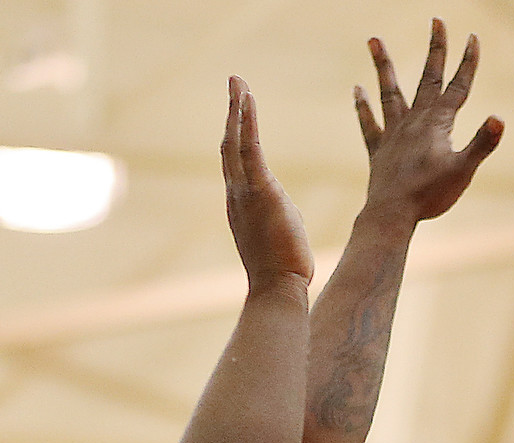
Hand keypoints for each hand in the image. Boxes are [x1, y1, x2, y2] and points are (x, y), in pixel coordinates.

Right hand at [222, 77, 313, 289]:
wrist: (277, 288)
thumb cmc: (284, 271)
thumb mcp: (279, 236)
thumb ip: (278, 215)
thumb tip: (285, 213)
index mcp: (241, 204)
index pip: (235, 162)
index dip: (235, 135)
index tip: (237, 114)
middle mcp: (236, 193)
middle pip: (228, 144)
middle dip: (231, 112)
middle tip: (234, 84)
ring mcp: (244, 191)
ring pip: (234, 141)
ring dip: (236, 108)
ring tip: (238, 82)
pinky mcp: (259, 190)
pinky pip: (250, 147)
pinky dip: (247, 120)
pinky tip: (248, 99)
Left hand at [356, 19, 504, 225]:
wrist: (392, 213)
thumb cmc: (430, 195)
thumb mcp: (463, 171)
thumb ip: (481, 144)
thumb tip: (499, 118)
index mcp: (437, 124)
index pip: (458, 87)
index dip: (467, 62)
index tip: (472, 37)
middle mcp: (414, 121)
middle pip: (427, 79)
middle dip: (435, 50)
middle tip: (436, 20)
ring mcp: (394, 133)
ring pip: (389, 91)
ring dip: (383, 65)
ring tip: (373, 39)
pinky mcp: (379, 149)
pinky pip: (369, 123)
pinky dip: (362, 106)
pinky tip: (356, 89)